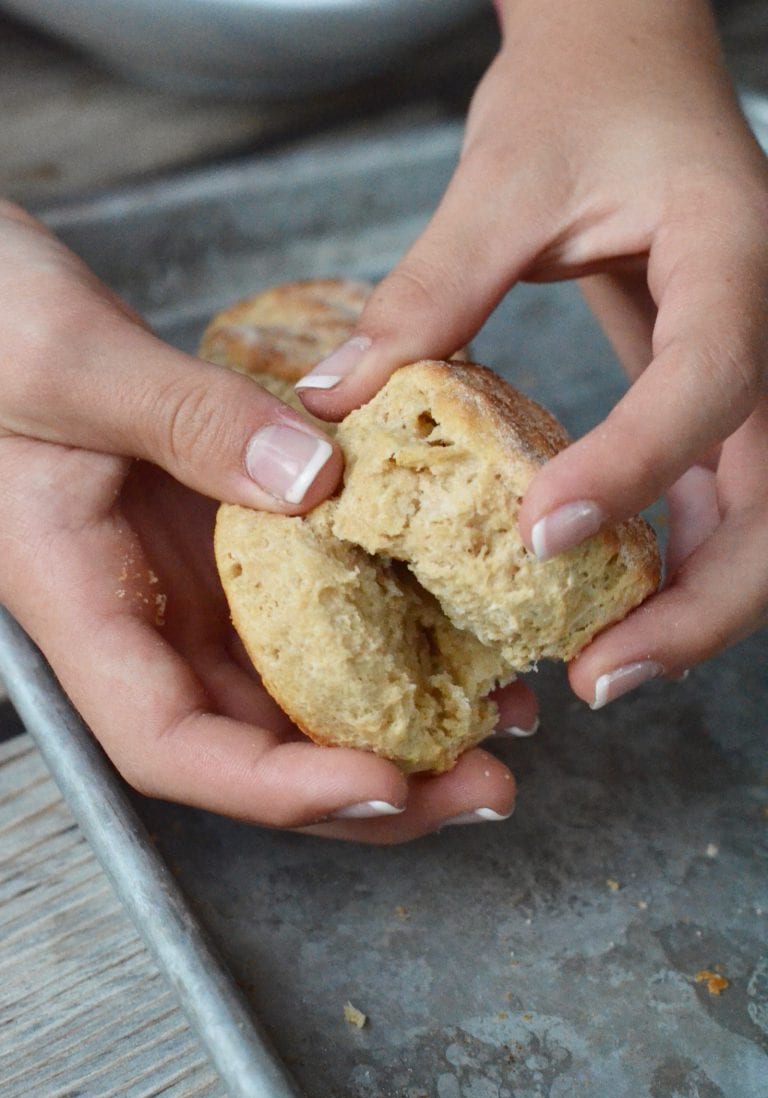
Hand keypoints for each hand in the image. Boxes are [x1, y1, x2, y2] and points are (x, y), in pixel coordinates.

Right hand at [0, 203, 532, 839]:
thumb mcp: (68, 362)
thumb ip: (185, 420)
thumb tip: (316, 481)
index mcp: (79, 600)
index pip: (172, 742)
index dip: (277, 787)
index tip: (384, 786)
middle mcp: (141, 614)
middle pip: (253, 748)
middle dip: (373, 786)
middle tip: (486, 784)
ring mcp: (189, 581)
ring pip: (293, 692)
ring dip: (398, 722)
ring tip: (503, 724)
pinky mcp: (227, 537)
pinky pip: (311, 606)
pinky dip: (386, 631)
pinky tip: (459, 631)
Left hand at [297, 0, 767, 706]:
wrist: (634, 70)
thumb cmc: (585, 99)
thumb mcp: (505, 181)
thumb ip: (430, 293)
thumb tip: (334, 399)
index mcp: (735, 257)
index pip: (709, 380)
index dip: (634, 467)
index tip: (539, 536)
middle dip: (701, 604)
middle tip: (599, 676)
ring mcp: (756, 370)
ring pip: (759, 520)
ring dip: (692, 607)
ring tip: (599, 670)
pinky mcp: (720, 397)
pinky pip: (719, 501)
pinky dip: (673, 566)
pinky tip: (607, 606)